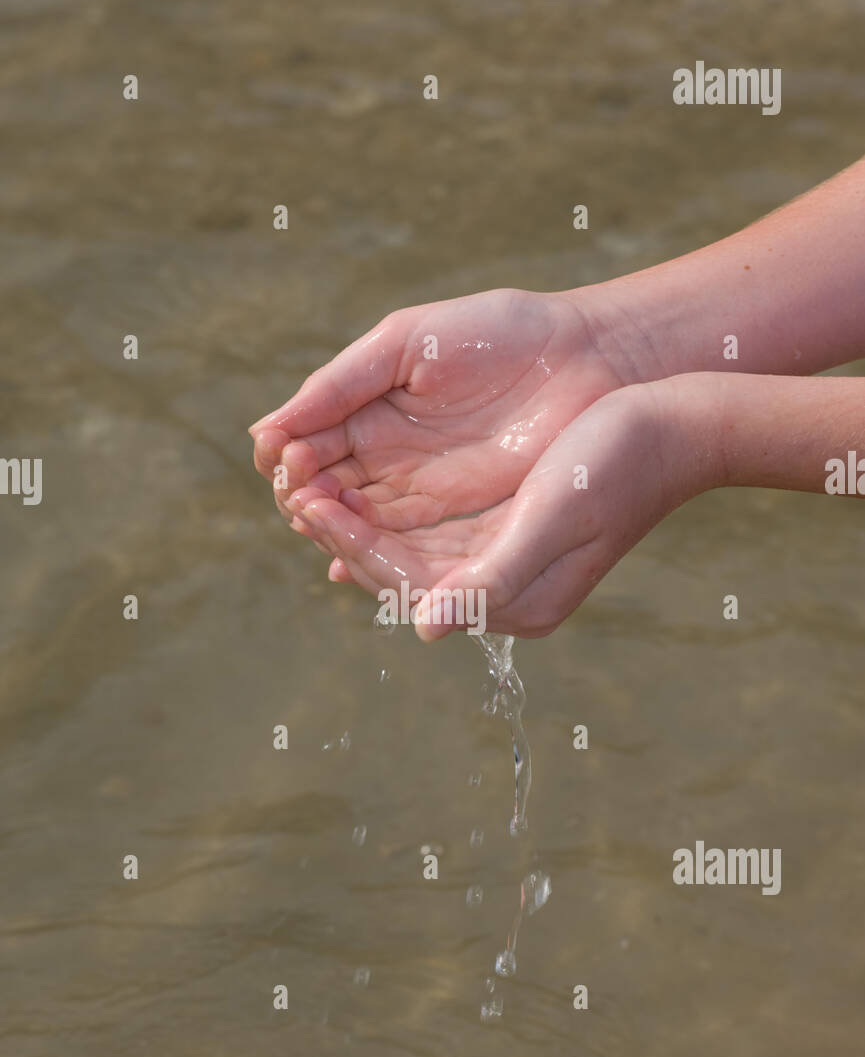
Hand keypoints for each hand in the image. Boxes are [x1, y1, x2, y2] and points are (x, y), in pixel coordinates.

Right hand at [249, 287, 640, 537]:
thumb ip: (340, 383)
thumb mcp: (407, 343)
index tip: (286, 462)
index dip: (289, 460)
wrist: (589, 359)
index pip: (307, 448)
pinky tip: (350, 565)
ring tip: (324, 521)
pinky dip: (375, 561)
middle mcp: (389, 460)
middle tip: (305, 497)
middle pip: (326, 495)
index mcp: (368, 410)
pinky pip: (408, 554)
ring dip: (335, 531)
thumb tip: (266, 431)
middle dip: (307, 499)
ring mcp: (424, 495)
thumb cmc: (501, 335)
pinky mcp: (462, 527)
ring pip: (360, 528)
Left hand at [291, 377, 720, 638]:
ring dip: (358, 523)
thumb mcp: (554, 516)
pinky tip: (349, 494)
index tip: (308, 504)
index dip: (354, 546)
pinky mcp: (502, 536)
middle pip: (401, 575)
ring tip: (306, 484)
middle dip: (344, 535)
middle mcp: (503, 595)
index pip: (410, 586)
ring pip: (407, 554)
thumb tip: (422, 629)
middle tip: (290, 490)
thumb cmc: (618, 463)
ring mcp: (502, 567)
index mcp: (515, 601)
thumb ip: (490, 579)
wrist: (675, 427)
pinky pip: (426, 535)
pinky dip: (385, 514)